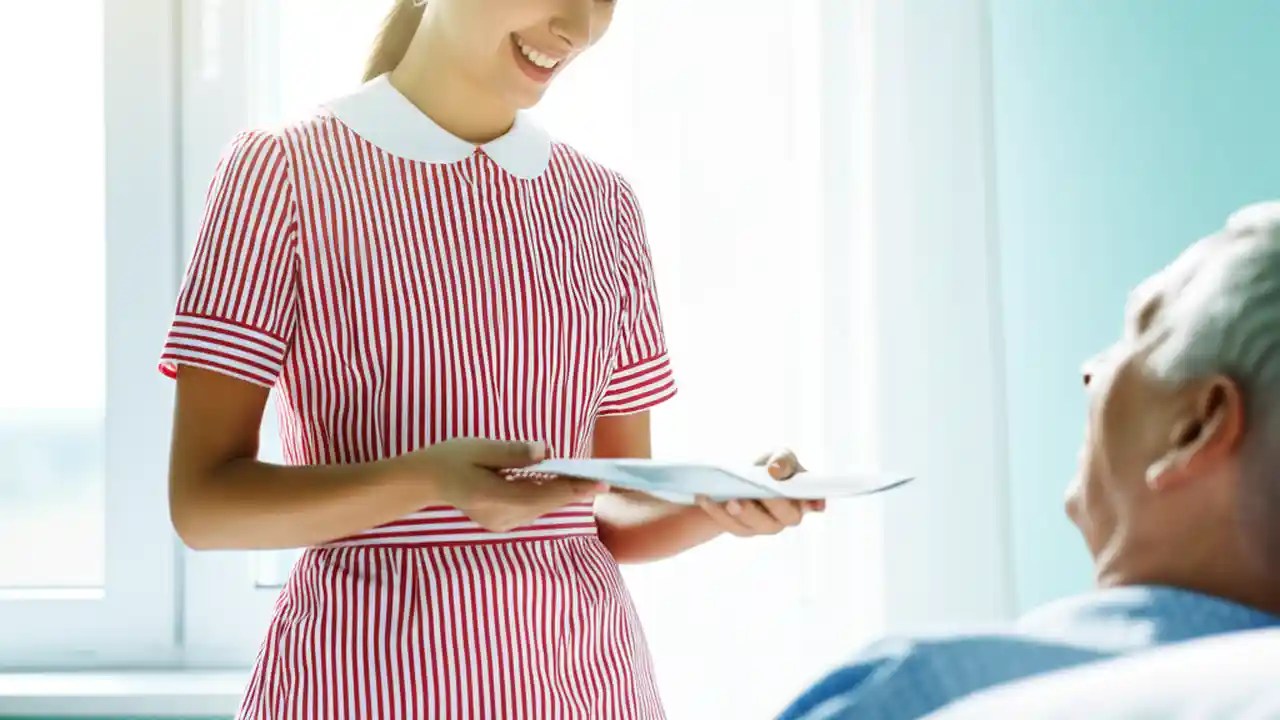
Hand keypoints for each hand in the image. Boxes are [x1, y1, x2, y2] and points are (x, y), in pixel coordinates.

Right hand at [402, 438, 605, 531]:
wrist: (426, 481)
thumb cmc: (451, 458)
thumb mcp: (480, 448)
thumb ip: (513, 452)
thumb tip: (546, 451)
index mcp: (493, 497)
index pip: (542, 494)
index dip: (572, 488)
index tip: (598, 484)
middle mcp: (500, 516)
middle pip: (545, 504)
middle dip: (574, 492)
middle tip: (602, 482)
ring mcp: (500, 523)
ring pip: (540, 509)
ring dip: (562, 495)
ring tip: (587, 483)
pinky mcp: (500, 522)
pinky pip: (531, 510)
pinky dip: (547, 498)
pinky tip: (559, 486)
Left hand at [695, 448, 824, 536]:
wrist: (745, 475)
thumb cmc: (770, 466)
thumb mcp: (779, 456)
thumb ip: (783, 460)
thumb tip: (776, 470)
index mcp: (802, 499)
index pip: (813, 503)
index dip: (813, 503)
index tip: (809, 501)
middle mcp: (786, 518)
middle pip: (778, 520)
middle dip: (762, 509)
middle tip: (745, 499)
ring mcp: (763, 526)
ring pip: (751, 526)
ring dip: (739, 514)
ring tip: (728, 501)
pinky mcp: (742, 528)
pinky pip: (728, 524)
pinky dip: (716, 511)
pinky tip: (705, 497)